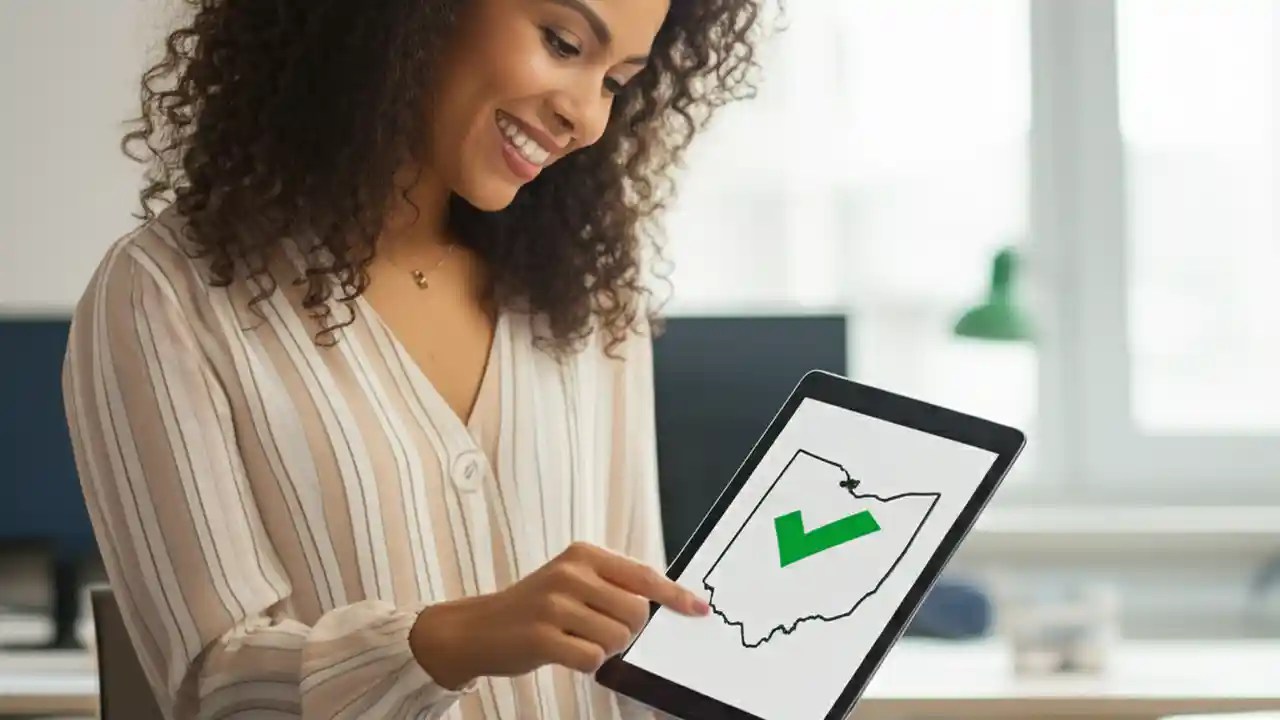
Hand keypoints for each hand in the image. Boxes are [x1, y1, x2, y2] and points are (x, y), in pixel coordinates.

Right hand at [409, 541, 708, 688]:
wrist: (478, 628)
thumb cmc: (534, 607)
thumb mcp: (571, 580)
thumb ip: (611, 584)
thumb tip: (661, 601)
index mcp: (582, 555)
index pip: (643, 574)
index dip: (674, 595)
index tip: (698, 608)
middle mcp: (570, 574)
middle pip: (636, 612)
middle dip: (628, 631)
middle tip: (598, 630)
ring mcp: (554, 605)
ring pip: (617, 638)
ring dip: (604, 649)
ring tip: (576, 639)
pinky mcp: (542, 637)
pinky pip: (592, 659)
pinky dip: (587, 663)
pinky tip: (566, 652)